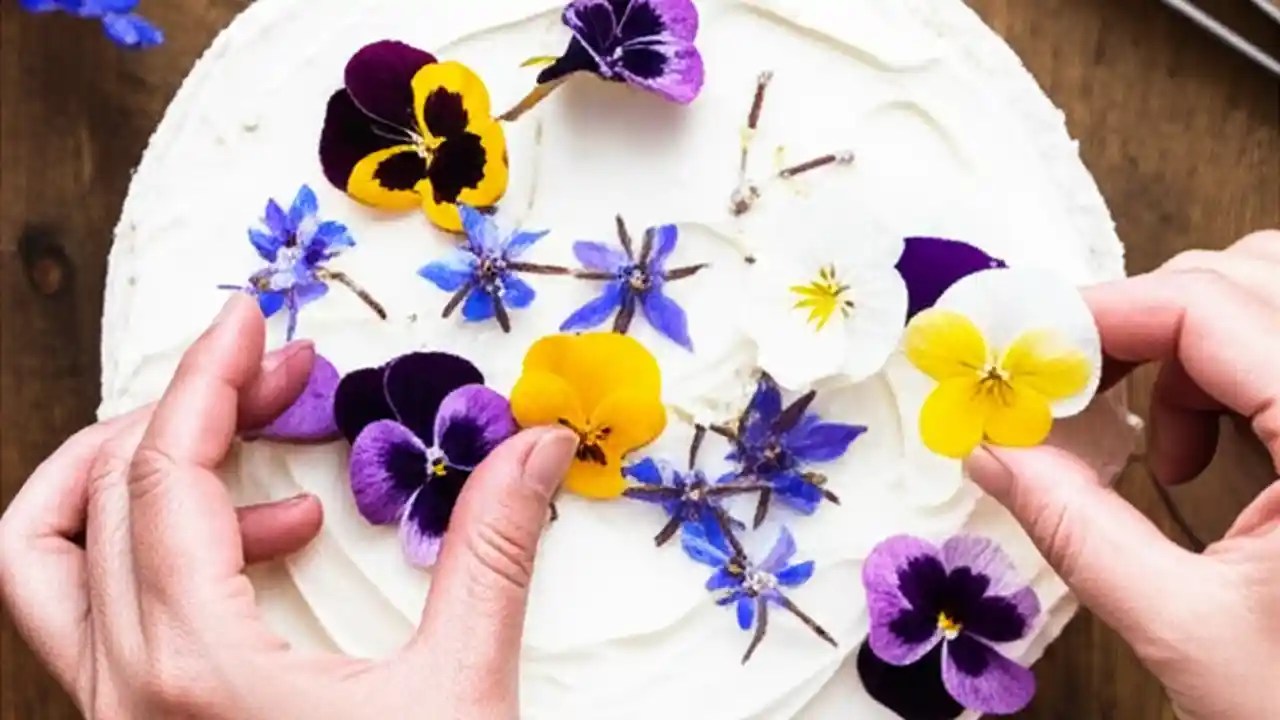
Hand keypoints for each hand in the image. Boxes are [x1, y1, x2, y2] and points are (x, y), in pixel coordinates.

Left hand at [0, 294, 577, 718]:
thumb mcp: (462, 693)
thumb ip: (493, 553)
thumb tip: (539, 446)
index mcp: (195, 670)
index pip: (164, 474)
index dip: (209, 377)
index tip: (254, 318)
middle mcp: (125, 691)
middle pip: (98, 496)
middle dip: (189, 410)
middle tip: (279, 376)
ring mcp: (117, 717)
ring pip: (50, 562)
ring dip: (124, 478)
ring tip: (240, 453)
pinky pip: (95, 613)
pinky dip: (156, 548)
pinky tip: (270, 550)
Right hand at [964, 231, 1279, 719]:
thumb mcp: (1183, 627)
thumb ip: (1076, 526)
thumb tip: (990, 450)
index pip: (1208, 306)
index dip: (1100, 315)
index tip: (1024, 355)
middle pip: (1245, 277)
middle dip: (1137, 321)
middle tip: (1068, 390)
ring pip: (1266, 300)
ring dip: (1182, 345)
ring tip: (1143, 439)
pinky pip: (1279, 353)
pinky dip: (1218, 377)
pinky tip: (1191, 457)